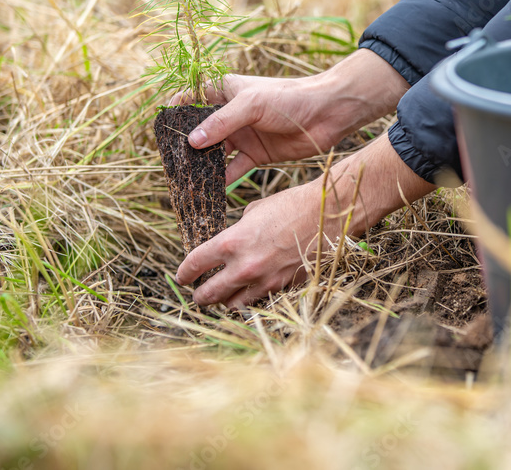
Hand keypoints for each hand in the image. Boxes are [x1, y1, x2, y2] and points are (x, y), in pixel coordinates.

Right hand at [170, 49, 410, 183]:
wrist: (329, 113)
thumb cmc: (291, 98)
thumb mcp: (253, 104)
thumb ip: (222, 122)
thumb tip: (191, 142)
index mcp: (226, 91)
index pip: (191, 99)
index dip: (175, 112)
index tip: (161, 130)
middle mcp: (231, 113)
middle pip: (200, 130)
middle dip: (185, 146)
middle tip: (169, 165)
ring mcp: (244, 135)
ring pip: (214, 152)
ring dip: (201, 166)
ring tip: (185, 182)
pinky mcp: (257, 154)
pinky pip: (234, 169)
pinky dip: (222, 180)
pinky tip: (210, 192)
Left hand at [175, 134, 437, 307]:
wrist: (329, 214)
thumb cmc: (293, 205)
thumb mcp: (255, 210)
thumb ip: (237, 230)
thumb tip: (230, 242)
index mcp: (231, 243)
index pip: (194, 265)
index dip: (183, 273)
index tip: (181, 276)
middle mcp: (244, 267)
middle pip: (208, 294)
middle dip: (199, 294)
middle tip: (196, 292)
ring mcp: (265, 281)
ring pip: (233, 305)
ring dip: (224, 301)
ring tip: (222, 296)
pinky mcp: (284, 287)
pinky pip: (259, 300)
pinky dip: (251, 298)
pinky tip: (250, 291)